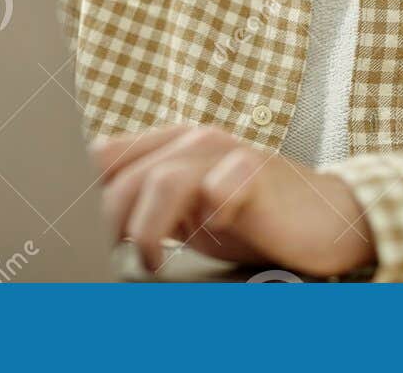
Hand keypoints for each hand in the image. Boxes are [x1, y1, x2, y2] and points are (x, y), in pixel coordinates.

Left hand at [90, 123, 376, 276]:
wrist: (327, 217)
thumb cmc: (251, 217)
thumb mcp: (186, 211)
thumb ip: (142, 205)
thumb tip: (84, 225)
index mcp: (167, 145)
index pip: (101, 158)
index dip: (79, 197)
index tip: (76, 239)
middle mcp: (190, 141)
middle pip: (122, 177)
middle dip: (107, 226)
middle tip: (110, 261)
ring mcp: (224, 153)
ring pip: (160, 181)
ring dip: (144, 229)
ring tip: (150, 260)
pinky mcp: (255, 171)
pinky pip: (219, 187)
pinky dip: (207, 214)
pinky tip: (204, 237)